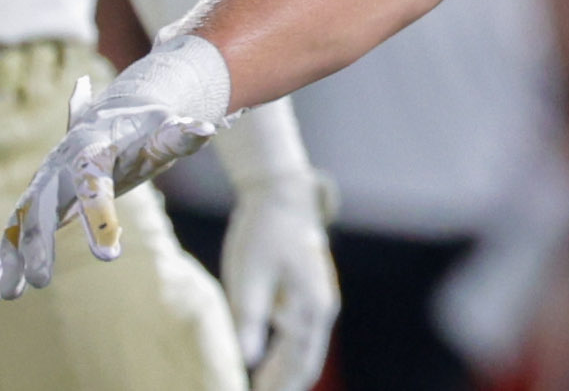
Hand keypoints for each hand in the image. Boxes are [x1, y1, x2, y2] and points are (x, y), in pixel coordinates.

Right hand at [0, 37, 232, 304]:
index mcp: (93, 147)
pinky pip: (12, 232)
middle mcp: (59, 165)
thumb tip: (206, 130)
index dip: (100, 215)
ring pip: (19, 222)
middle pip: (44, 206)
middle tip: (42, 282)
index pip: (94, 182)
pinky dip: (0, 260)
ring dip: (10, 259)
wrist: (120, 111)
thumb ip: (181, 136)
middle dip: (38, 244)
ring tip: (5, 298)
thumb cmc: (148, 129)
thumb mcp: (167, 132)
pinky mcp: (36, 200)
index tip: (108, 255)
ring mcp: (43, 183)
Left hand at [224, 173, 338, 390]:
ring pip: (302, 351)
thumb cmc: (262, 234)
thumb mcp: (249, 277)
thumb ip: (250, 320)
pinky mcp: (307, 295)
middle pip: (305, 362)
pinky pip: (297, 336)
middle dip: (284, 386)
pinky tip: (263, 366)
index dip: (281, 389)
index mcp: (311, 308)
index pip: (299, 364)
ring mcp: (317, 301)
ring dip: (282, 374)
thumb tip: (247, 362)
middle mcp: (321, 309)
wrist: (282, 196)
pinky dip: (282, 356)